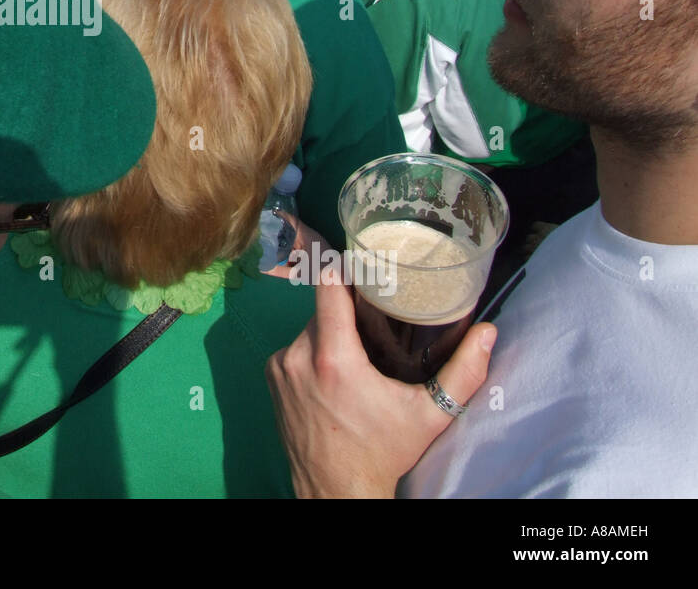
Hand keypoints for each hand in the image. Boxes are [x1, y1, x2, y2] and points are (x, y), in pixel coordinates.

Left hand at [265, 269, 495, 497]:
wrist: (338, 491)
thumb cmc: (383, 452)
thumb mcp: (430, 414)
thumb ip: (464, 373)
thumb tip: (488, 333)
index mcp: (334, 359)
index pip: (328, 287)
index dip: (346, 271)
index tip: (365, 268)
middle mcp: (298, 357)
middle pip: (323, 310)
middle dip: (348, 313)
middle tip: (375, 323)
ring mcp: (279, 368)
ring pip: (308, 329)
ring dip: (330, 335)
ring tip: (358, 356)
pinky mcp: (271, 378)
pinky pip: (293, 349)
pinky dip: (312, 354)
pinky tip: (333, 377)